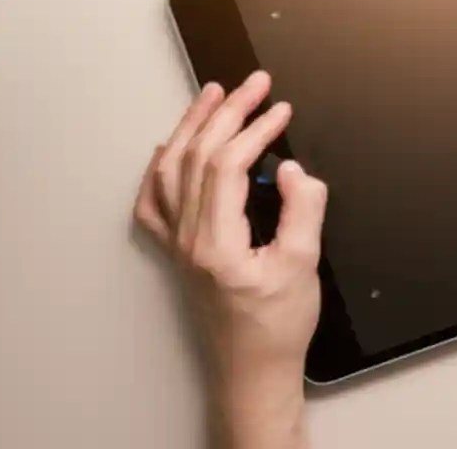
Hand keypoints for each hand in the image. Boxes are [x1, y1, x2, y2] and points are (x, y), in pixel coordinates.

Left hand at [133, 71, 327, 448]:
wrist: (251, 371)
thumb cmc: (276, 327)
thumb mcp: (302, 266)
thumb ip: (302, 211)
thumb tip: (293, 169)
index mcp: (216, 242)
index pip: (227, 166)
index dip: (255, 130)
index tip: (281, 109)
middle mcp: (188, 239)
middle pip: (197, 158)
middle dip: (227, 113)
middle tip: (254, 85)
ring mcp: (177, 245)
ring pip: (171, 171)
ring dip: (191, 128)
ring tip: (213, 96)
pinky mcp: (178, 253)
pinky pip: (154, 203)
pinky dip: (159, 169)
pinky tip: (168, 149)